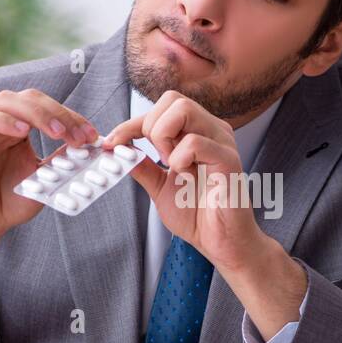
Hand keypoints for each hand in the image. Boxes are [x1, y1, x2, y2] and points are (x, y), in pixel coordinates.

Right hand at [0, 89, 98, 253]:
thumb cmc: (8, 205)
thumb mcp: (43, 180)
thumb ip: (60, 161)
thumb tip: (87, 146)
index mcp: (16, 129)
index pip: (44, 108)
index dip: (70, 117)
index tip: (91, 135)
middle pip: (28, 99)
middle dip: (57, 113)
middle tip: (78, 135)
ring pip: (5, 101)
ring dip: (35, 113)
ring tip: (57, 132)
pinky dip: (2, 121)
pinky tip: (22, 132)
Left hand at [104, 91, 267, 271]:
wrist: (220, 242)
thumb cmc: (197, 215)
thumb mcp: (159, 187)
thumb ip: (143, 166)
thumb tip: (119, 149)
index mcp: (198, 132)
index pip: (162, 108)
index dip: (131, 123)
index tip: (112, 142)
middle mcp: (212, 130)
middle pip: (172, 99)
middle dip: (150, 127)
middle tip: (156, 158)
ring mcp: (222, 142)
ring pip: (184, 110)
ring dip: (165, 138)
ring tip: (172, 166)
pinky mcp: (228, 159)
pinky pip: (195, 142)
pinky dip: (179, 159)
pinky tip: (185, 176)